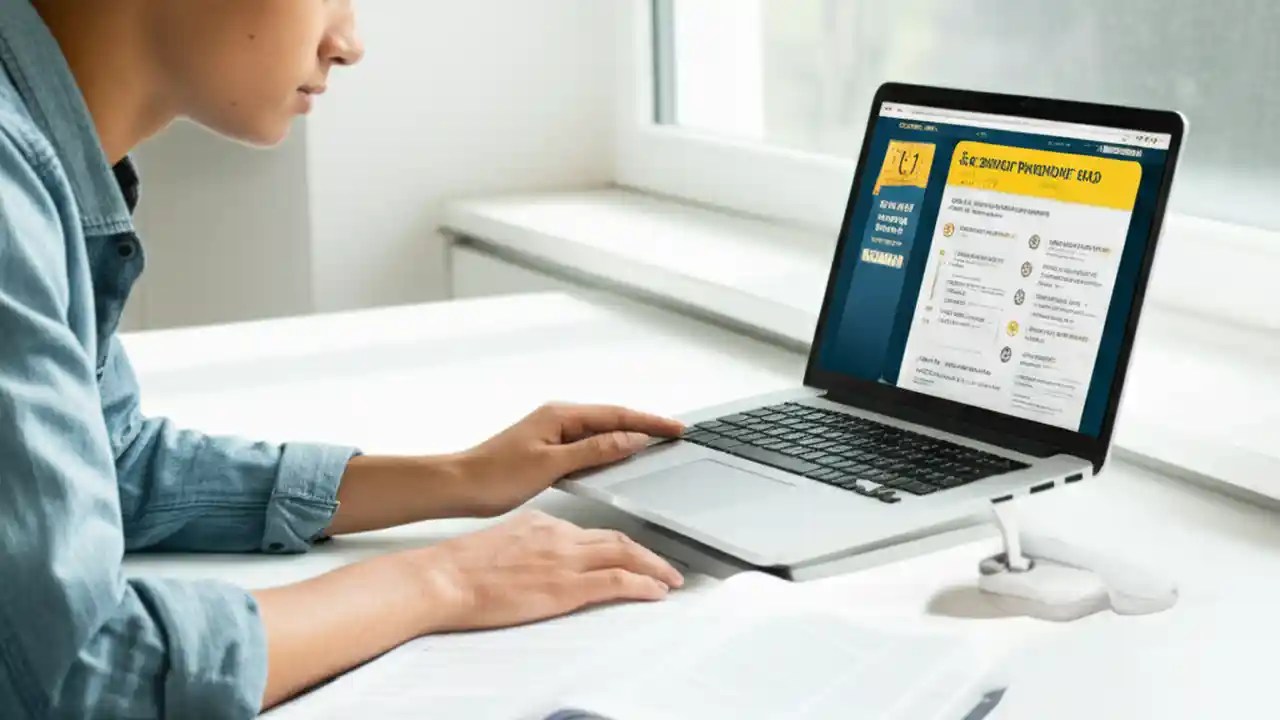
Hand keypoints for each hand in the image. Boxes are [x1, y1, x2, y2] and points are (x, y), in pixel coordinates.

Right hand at [413, 511, 685, 632]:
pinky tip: (657, 591)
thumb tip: (537, 555)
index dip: (617, 542)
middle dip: (647, 551)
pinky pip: (618, 581)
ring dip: (655, 567)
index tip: (631, 552)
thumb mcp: (502, 540)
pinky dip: (644, 584)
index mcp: (543, 523)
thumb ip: (527, 543)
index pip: (591, 530)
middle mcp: (560, 535)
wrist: (444, 577)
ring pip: (625, 554)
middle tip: (667, 564)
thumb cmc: (461, 566)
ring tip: (671, 579)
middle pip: (616, 538)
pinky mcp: (566, 586)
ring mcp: (565, 559)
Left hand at [460, 403, 683, 516]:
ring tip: (656, 442)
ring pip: (600, 430)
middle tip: (675, 433)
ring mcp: (551, 431)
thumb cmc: (495, 476)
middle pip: (611, 418)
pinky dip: (608, 447)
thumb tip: (632, 438)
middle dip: (644, 424)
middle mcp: (558, 417)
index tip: (676, 428)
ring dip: (628, 434)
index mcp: (561, 415)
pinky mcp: (546, 447)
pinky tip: (618, 457)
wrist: (457, 486)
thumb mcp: (551, 464)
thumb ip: (594, 450)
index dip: (649, 422)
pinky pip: (587, 442)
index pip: (617, 415)